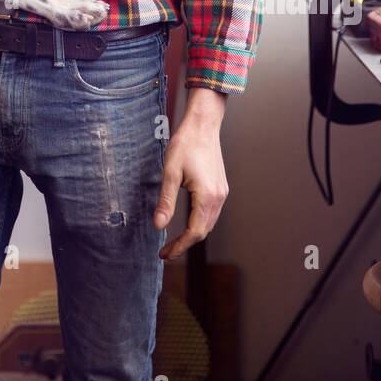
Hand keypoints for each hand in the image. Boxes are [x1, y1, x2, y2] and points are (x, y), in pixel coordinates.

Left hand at [154, 89, 228, 259]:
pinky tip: (187, 223)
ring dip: (192, 235)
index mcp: (207, 197)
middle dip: (184, 244)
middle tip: (166, 253)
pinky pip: (211, 213)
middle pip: (203, 231)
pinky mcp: (220, 187)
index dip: (179, 247)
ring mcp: (221, 192)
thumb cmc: (185, 145)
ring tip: (174, 242)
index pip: (194, 233)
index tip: (164, 255)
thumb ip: (165, 201)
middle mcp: (218, 198)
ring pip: (208, 223)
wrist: (203, 125)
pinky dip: (199, 223)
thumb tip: (159, 226)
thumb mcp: (170, 173)